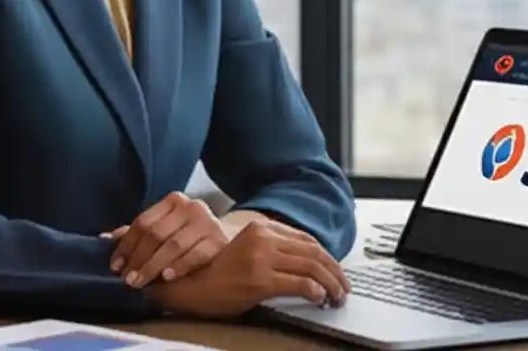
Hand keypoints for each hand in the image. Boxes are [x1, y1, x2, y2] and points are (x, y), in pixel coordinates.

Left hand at [106, 192, 228, 287]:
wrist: (228, 240)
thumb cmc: (188, 235)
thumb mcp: (164, 229)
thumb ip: (137, 233)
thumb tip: (103, 238)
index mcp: (173, 201)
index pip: (142, 222)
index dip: (126, 246)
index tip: (115, 267)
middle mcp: (190, 207)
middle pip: (156, 234)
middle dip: (138, 259)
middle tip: (127, 280)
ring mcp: (207, 222)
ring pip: (173, 245)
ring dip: (154, 266)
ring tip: (141, 282)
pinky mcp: (219, 240)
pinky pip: (196, 254)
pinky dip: (180, 266)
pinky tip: (167, 277)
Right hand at [145, 220, 351, 318]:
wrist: (184, 285)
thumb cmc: (212, 272)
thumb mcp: (242, 252)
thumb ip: (270, 250)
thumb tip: (304, 265)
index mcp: (259, 228)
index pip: (306, 240)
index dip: (326, 257)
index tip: (335, 272)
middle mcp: (262, 238)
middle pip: (314, 252)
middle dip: (335, 272)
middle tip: (343, 288)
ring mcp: (261, 258)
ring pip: (312, 268)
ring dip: (330, 284)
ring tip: (336, 297)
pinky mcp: (260, 279)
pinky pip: (300, 284)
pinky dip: (316, 292)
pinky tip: (319, 299)